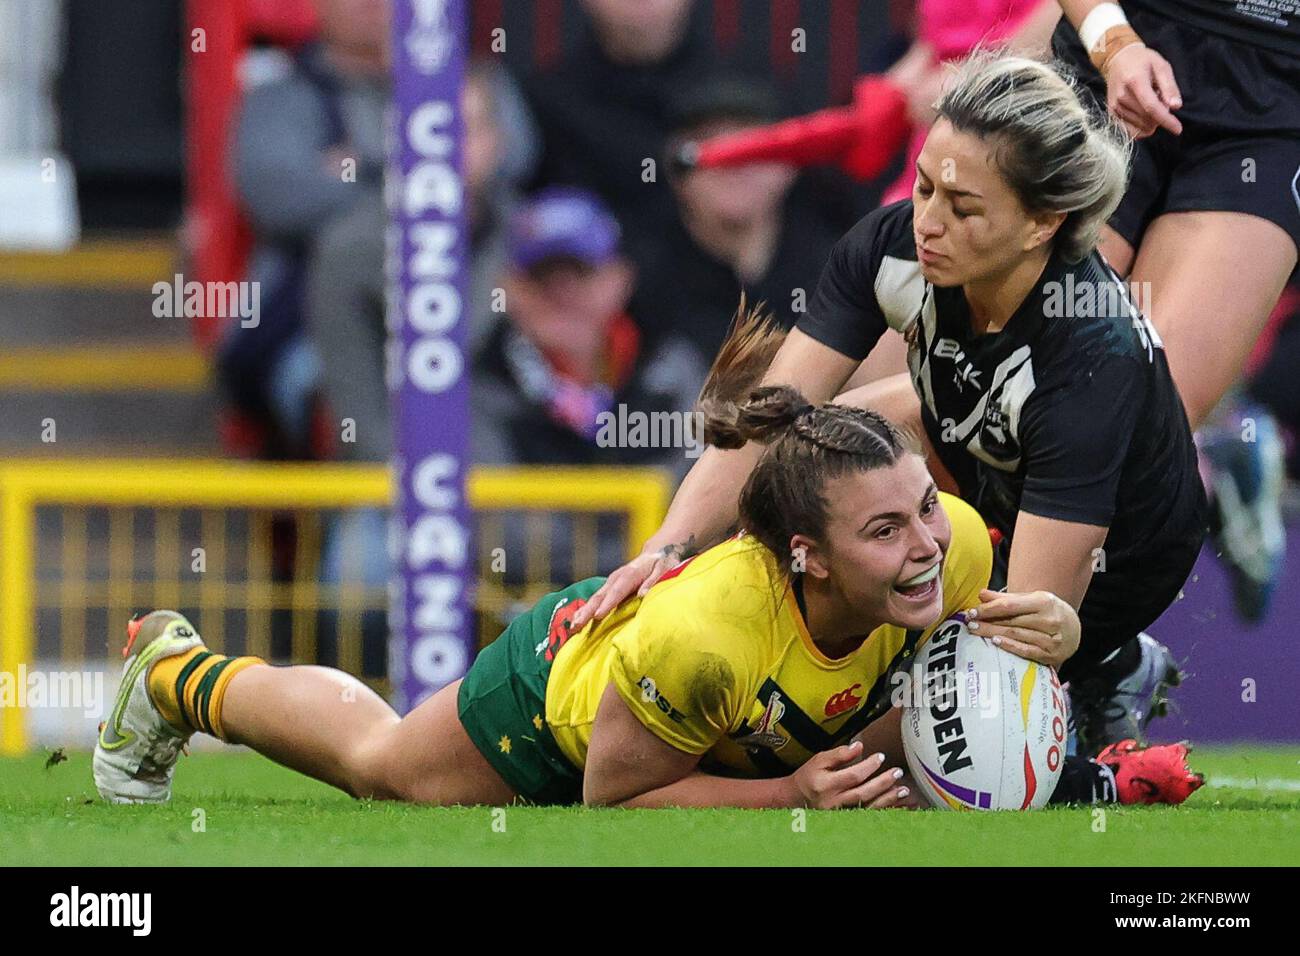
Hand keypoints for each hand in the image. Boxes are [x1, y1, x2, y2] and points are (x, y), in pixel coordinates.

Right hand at [569, 542, 691, 630]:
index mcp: (629, 575)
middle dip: (587, 611)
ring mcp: (611, 582)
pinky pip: (596, 600)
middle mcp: (616, 578)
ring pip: (595, 598)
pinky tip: (577, 621)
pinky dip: (586, 610)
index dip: (607, 604)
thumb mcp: (664, 569)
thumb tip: (642, 594)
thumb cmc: (662, 562)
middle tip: (576, 625)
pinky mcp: (610, 587)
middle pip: (600, 596)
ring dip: (582, 612)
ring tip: (572, 627)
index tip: (597, 616)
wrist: (657, 552)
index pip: (617, 591)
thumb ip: (653, 581)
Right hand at [788, 741, 912, 809]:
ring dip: (888, 800)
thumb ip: (839, 754)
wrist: (797, 799)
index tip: (881, 757)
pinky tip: (897, 805)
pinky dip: (884, 811)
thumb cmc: (809, 777)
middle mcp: (833, 802)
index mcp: (825, 785)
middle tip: (897, 772)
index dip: (868, 766)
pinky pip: (869, 817)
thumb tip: (859, 746)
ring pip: (867, 808)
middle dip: (883, 783)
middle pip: (862, 793)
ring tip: (903, 790)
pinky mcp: (846, 821)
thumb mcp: (819, 760)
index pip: (852, 776)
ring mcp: (840, 814)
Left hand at [966, 587, 1080, 669]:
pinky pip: (1026, 651)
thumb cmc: (1048, 611)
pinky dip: (1010, 646)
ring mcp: (1052, 639)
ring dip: (993, 633)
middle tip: (969, 623)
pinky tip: (996, 642)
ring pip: (1016, 635)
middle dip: (987, 622)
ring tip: (977, 631)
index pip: (1010, 605)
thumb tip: (981, 594)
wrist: (1074, 628)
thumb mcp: (1031, 599)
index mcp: (1044, 602)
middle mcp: (1050, 620)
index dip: (988, 609)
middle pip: (1011, 621)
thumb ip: (1006, 598)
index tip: (972, 611)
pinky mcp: (1051, 655)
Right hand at [1102, 44, 1181, 138]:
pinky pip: (1130, 132)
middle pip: (1147, 119)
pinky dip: (1141, 129)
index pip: (1151, 107)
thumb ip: (1169, 87)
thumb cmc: (1142, 62)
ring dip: (1151, 121)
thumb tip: (1176, 107)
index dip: (1166, 120)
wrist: (1118, 60)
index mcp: (1135, 82)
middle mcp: (1122, 97)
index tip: (1178, 129)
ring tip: (1150, 104)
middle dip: (1161, 116)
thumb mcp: (1161, 67)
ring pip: (1140, 126)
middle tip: (1162, 101)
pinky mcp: (1112, 114)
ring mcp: (1115, 107)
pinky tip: (1145, 117)